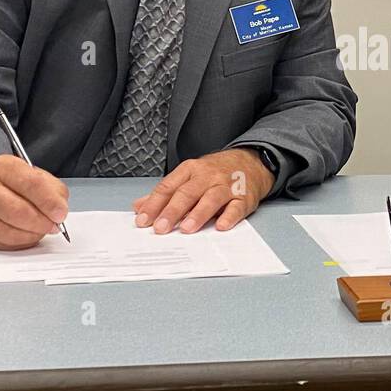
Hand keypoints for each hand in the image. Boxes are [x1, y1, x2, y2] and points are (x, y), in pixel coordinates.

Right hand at [0, 154, 69, 250]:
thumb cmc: (11, 185)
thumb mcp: (35, 175)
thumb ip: (53, 191)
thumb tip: (59, 212)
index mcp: (4, 167)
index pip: (31, 184)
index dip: (49, 202)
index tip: (60, 214)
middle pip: (17, 211)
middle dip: (42, 222)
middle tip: (53, 226)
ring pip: (9, 232)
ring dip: (32, 235)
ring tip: (41, 229)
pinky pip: (3, 244)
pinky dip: (21, 242)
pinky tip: (27, 234)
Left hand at [133, 148, 274, 233]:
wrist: (250, 162)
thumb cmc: (215, 173)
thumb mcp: (188, 176)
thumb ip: (165, 192)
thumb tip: (139, 206)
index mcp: (190, 170)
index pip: (168, 187)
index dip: (154, 204)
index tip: (143, 220)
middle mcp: (207, 176)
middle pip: (187, 193)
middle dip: (172, 211)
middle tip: (161, 228)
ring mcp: (226, 186)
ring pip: (210, 199)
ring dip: (198, 214)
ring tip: (186, 228)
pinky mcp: (244, 197)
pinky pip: (236, 207)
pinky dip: (229, 216)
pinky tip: (221, 226)